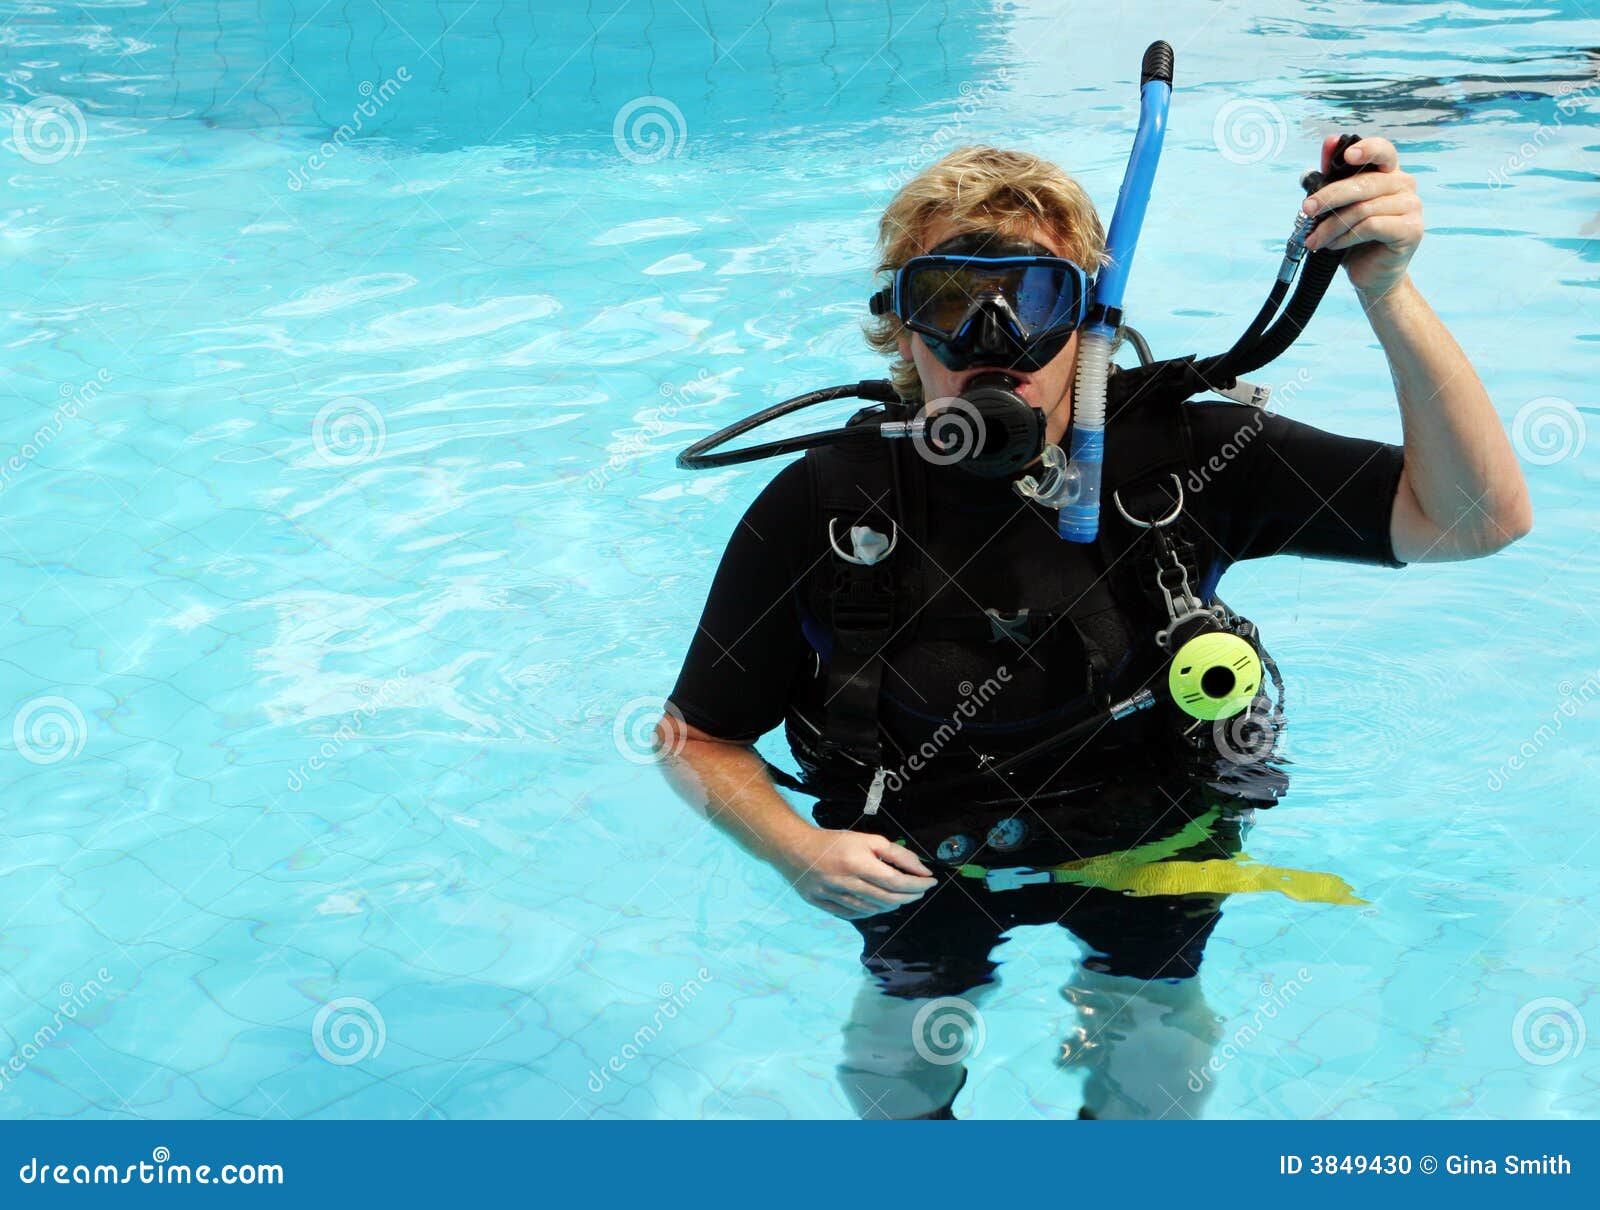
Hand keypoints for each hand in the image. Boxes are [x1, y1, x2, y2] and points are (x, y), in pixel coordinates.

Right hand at [780, 828, 937, 919]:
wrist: (794, 848)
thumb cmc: (833, 842)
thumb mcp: (866, 839)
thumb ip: (895, 853)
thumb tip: (920, 869)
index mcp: (857, 863)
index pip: (896, 882)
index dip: (917, 885)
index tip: (930, 882)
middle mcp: (846, 882)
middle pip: (887, 899)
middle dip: (910, 896)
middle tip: (920, 890)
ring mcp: (833, 897)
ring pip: (872, 910)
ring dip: (892, 905)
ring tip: (901, 897)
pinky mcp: (822, 905)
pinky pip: (853, 915)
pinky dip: (870, 912)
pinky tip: (878, 905)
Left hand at [1301, 135, 1422, 300]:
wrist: (1371, 274)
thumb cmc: (1355, 238)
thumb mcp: (1339, 206)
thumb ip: (1334, 174)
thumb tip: (1328, 141)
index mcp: (1389, 173)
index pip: (1383, 150)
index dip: (1366, 149)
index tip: (1346, 156)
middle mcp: (1405, 185)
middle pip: (1364, 183)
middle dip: (1329, 197)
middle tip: (1306, 210)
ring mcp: (1412, 206)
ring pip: (1363, 208)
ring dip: (1331, 225)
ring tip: (1314, 240)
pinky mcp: (1411, 229)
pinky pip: (1372, 226)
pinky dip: (1347, 236)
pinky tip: (1334, 245)